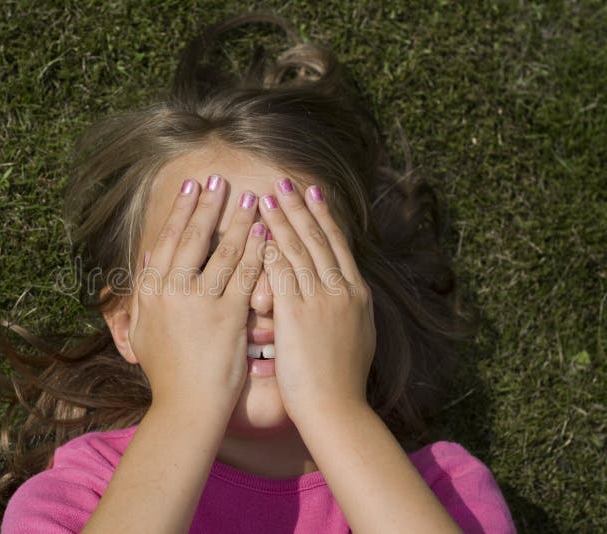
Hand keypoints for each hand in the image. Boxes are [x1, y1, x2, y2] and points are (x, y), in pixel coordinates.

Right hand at [128, 177, 266, 412]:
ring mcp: (199, 302)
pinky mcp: (227, 316)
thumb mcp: (142, 332)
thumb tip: (147, 259)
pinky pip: (244, 275)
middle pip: (192, 238)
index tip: (191, 188)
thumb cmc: (166, 374)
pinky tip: (265, 233)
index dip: (181, 212)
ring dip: (237, 221)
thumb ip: (142, 294)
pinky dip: (255, 251)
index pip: (167, 241)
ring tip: (250, 198)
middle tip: (218, 178)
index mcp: (150, 293)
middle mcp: (171, 291)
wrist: (185, 407)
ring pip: (221, 251)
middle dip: (207, 205)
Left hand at [258, 178, 375, 422]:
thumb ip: (348, 311)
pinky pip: (282, 271)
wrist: (338, 409)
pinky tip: (258, 231)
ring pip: (299, 248)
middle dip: (301, 207)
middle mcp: (342, 290)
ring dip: (282, 219)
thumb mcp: (357, 337)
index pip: (337, 245)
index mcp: (357, 294)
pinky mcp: (298, 313)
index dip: (324, 217)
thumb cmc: (342, 381)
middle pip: (318, 238)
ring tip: (267, 195)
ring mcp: (321, 299)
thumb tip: (345, 296)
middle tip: (287, 180)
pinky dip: (271, 248)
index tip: (313, 194)